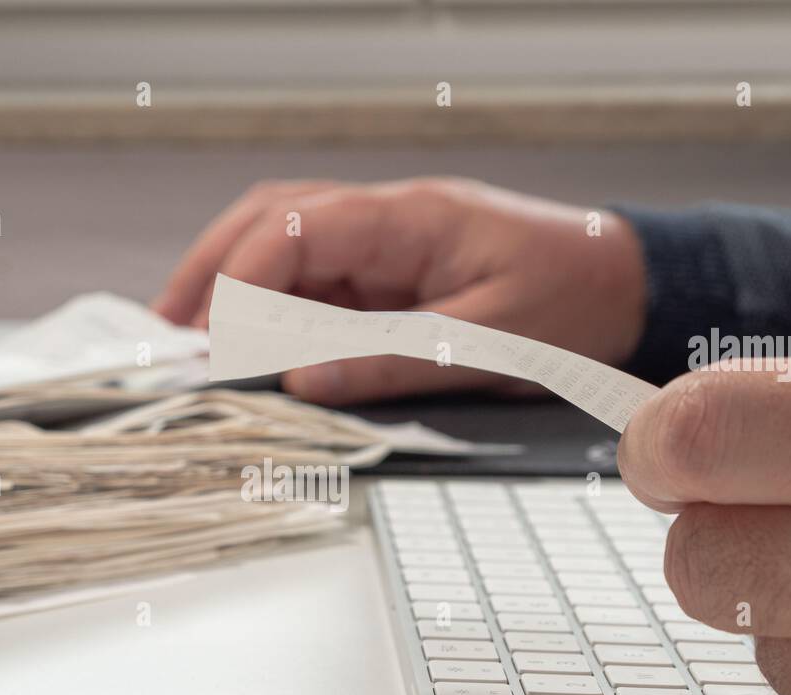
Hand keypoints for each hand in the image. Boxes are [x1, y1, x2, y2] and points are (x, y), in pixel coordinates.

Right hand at [153, 178, 646, 404]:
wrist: (623, 284)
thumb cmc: (572, 301)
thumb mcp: (489, 341)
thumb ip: (392, 360)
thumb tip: (302, 380)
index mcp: (410, 217)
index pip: (297, 230)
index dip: (241, 281)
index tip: (208, 339)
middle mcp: (385, 218)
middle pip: (269, 220)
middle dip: (209, 272)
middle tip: (167, 336)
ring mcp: (382, 240)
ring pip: (279, 242)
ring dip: (227, 282)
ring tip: (186, 336)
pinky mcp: (386, 269)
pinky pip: (311, 277)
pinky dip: (266, 304)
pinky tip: (244, 338)